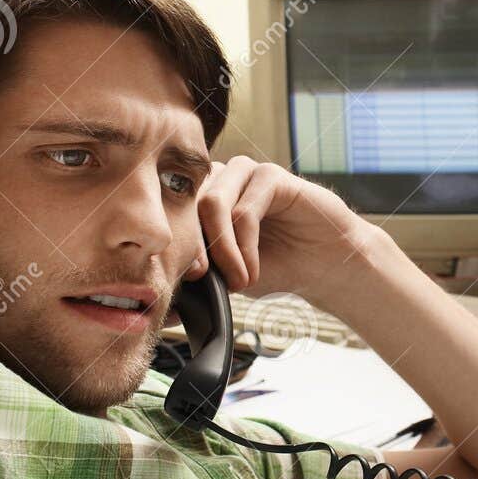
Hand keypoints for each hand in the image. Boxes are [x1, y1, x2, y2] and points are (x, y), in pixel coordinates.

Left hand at [185, 156, 381, 305]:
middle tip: (205, 280)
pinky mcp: (271, 175)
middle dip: (194, 248)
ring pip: (211, 205)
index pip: (172, 211)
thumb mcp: (225, 276)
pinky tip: (252, 272)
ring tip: (237, 280)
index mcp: (202, 195)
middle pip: (187, 204)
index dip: (174, 247)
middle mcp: (220, 178)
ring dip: (222, 250)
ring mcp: (245, 173)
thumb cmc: (275, 266)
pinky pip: (243, 210)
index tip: (184, 282)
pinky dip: (244, 247)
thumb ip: (196, 278)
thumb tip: (153, 305)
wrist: (324, 265)